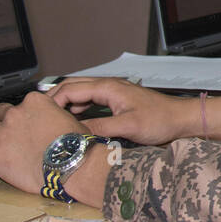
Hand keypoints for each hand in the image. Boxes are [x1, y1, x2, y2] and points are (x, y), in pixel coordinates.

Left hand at [0, 92, 84, 194]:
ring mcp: (2, 133)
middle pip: (0, 110)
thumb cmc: (76, 146)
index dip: (25, 113)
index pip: (22, 102)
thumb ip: (54, 114)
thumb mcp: (70, 119)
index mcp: (34, 102)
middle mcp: (15, 114)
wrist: (72, 166)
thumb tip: (53, 118)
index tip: (29, 122)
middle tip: (11, 131)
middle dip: (4, 119)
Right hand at [46, 76, 199, 145]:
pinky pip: (91, 102)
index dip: (53, 101)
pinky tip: (74, 122)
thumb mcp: (128, 127)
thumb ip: (100, 128)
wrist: (180, 120)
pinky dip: (78, 109)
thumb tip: (75, 134)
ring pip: (81, 94)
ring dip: (66, 104)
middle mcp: (109, 87)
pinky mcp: (117, 103)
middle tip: (40, 116)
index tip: (41, 115)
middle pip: (73, 87)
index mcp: (109, 88)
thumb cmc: (161, 120)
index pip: (71, 89)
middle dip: (54, 99)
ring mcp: (113, 94)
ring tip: (52, 120)